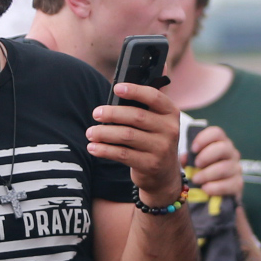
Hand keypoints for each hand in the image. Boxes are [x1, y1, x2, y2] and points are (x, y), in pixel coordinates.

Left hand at [92, 82, 184, 206]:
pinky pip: (123, 154)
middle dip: (112, 114)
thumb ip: (145, 104)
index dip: (135, 91)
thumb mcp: (157, 121)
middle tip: (96, 113)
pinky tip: (93, 147)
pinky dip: (105, 150)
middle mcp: (170, 129)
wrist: (165, 174)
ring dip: (104, 133)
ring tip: (90, 133)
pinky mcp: (150, 165)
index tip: (116, 88)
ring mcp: (161, 148)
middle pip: (137, 116)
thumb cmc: (153, 139)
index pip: (154, 97)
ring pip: (127, 136)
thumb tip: (126, 86)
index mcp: (171, 113)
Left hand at [185, 126, 244, 199]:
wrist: (213, 196)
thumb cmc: (201, 174)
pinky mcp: (238, 184)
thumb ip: (188, 159)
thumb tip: (184, 157)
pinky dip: (215, 187)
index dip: (204, 138)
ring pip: (225, 167)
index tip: (193, 149)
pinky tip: (205, 189)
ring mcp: (237, 168)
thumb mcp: (192, 165)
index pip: (216, 133)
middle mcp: (231, 153)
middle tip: (196, 165)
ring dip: (207, 174)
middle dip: (206, 156)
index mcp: (220, 143)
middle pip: (223, 148)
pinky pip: (229, 184)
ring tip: (196, 180)